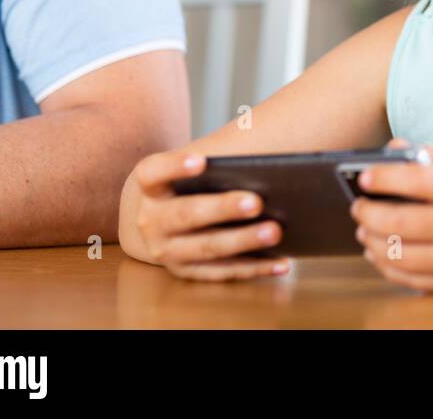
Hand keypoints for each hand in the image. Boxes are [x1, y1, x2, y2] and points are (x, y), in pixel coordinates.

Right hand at [125, 150, 290, 280]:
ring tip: (275, 232)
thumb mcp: (191, 170)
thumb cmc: (189, 183)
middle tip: (258, 202)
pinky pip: (223, 271)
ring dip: (243, 240)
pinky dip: (254, 267)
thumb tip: (262, 165)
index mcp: (150, 187)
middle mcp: (151, 220)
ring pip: (207, 247)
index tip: (202, 160)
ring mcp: (165, 250)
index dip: (175, 166)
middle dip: (223, 208)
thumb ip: (218, 163)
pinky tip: (281, 262)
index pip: (153, 173)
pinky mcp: (186, 272)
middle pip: (187, 213)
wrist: (160, 219)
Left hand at [351, 139, 432, 291]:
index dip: (384, 178)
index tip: (362, 177)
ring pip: (399, 256)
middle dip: (368, 215)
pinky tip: (378, 254)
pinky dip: (387, 267)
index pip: (417, 181)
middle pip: (400, 223)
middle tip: (357, 207)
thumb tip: (392, 149)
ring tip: (364, 230)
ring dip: (371, 243)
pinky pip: (410, 279)